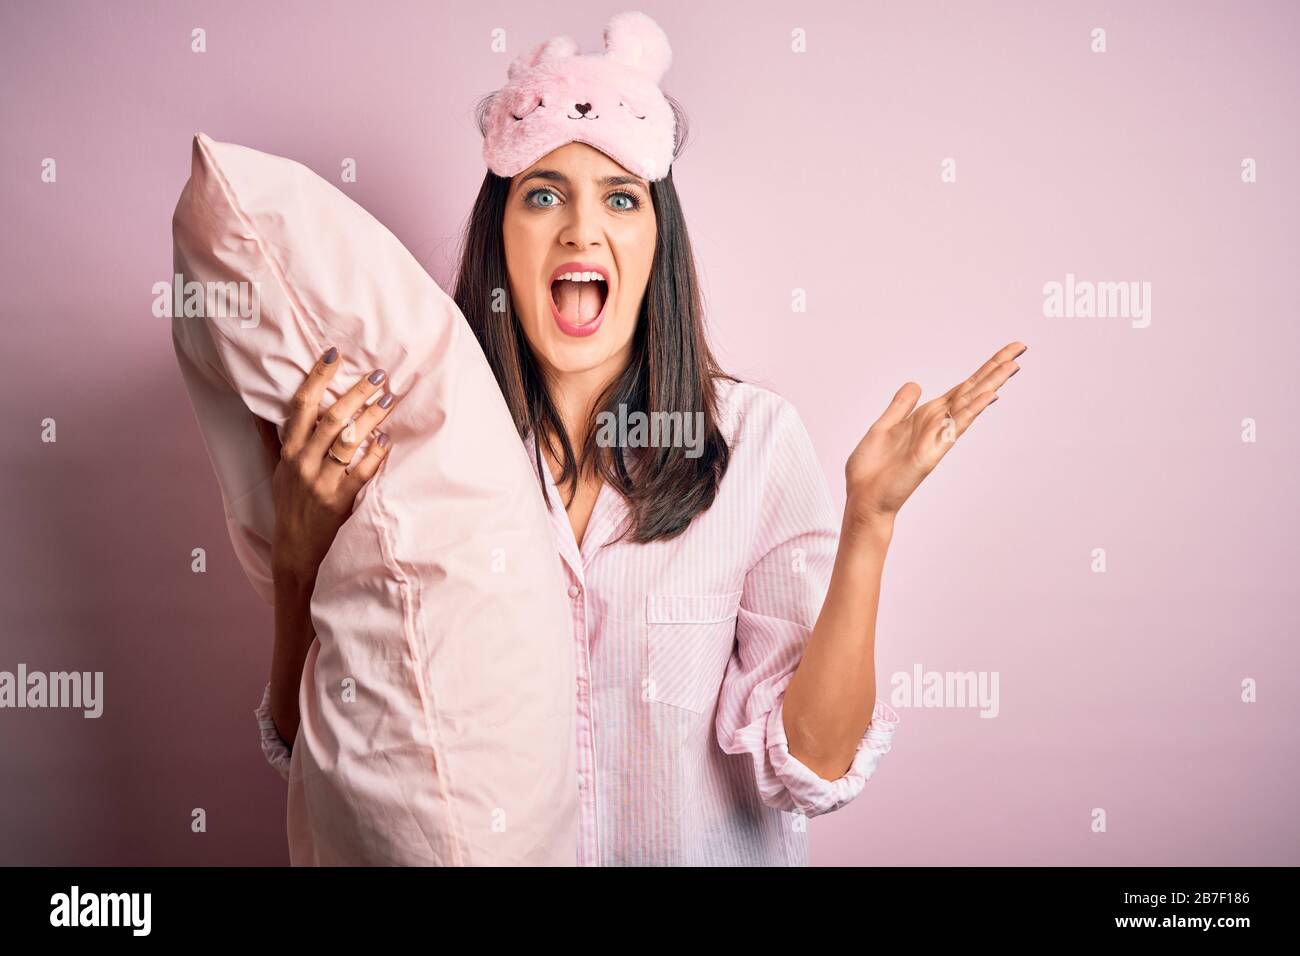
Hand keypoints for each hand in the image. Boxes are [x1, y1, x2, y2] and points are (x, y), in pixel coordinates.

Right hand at [263, 347, 396, 584]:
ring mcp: (321, 481)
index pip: (301, 405)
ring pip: (348, 441)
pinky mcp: (340, 500)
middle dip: (356, 393)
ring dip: (371, 417)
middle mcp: (303, 462)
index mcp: (289, 451)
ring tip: (389, 400)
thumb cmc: (289, 503)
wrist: (295, 548)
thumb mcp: (277, 469)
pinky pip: (361, 472)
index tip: (334, 354)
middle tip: (378, 375)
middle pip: (331, 418)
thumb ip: (274, 438)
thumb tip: (262, 410)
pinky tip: (388, 440)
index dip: (317, 377)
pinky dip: (375, 454)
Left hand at [844, 340, 1025, 526]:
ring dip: (991, 384)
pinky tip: (989, 397)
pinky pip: (956, 428)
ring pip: (969, 405)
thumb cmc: (872, 469)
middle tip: (1020, 347)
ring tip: (1012, 365)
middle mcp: (936, 424)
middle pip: (972, 391)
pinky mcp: (932, 453)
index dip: (983, 370)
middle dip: (995, 369)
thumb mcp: (884, 426)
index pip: (962, 389)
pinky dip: (972, 411)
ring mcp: (937, 438)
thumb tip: (915, 384)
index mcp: (925, 417)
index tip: (1006, 353)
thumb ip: (901, 406)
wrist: (864, 498)